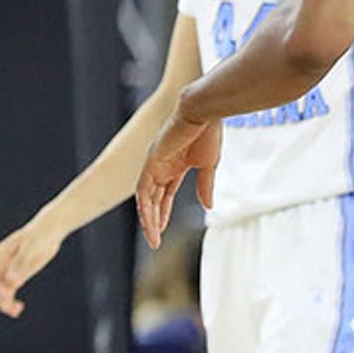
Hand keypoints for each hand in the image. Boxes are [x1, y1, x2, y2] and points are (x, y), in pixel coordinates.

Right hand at [0, 215, 69, 317]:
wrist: (49, 231)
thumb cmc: (40, 237)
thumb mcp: (31, 250)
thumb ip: (20, 264)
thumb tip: (11, 280)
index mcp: (0, 254)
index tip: (8, 295)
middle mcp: (0, 263)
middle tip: (10, 309)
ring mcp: (8, 269)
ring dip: (3, 303)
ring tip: (16, 312)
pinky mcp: (17, 275)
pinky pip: (9, 291)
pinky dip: (11, 300)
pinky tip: (19, 307)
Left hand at [135, 113, 220, 247]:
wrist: (204, 111)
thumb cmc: (208, 132)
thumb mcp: (209, 165)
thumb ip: (205, 185)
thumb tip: (208, 206)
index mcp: (173, 166)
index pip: (164, 194)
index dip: (163, 212)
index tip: (162, 230)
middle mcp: (160, 166)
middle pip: (153, 199)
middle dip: (154, 220)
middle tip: (155, 241)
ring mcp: (154, 163)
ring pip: (146, 198)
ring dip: (149, 218)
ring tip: (153, 238)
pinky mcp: (152, 161)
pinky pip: (145, 189)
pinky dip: (146, 206)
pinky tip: (150, 222)